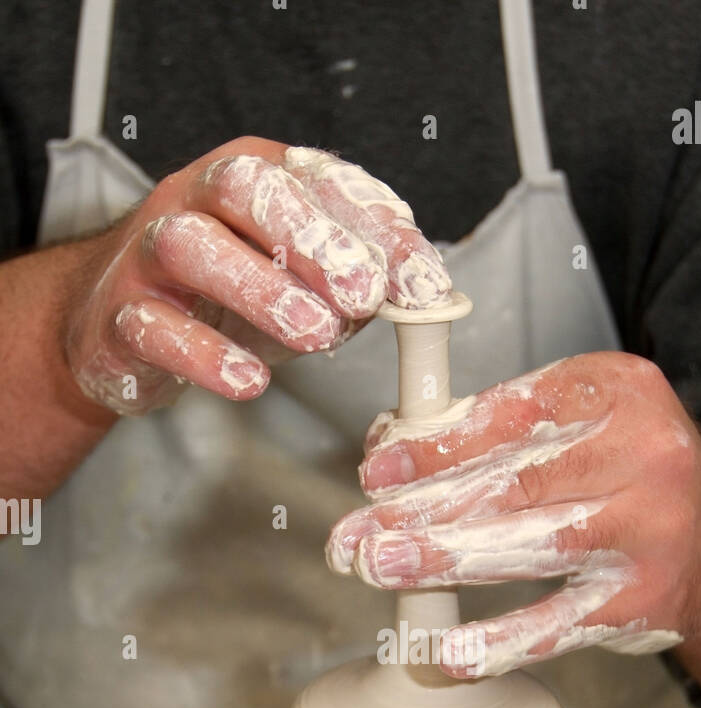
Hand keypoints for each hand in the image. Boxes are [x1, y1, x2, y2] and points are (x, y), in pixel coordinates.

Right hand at [62, 138, 450, 414]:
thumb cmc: (224, 294)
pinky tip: (249, 380)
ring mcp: (147, 258)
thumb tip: (422, 289)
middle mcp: (191, 201)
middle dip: (309, 235)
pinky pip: (153, 328)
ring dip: (260, 288)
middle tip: (363, 291)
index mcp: (246, 177)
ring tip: (317, 334)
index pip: (310, 175)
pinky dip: (205, 356)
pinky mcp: (118, 321)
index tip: (419, 278)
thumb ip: (357, 276)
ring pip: (191, 247)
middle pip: (241, 186)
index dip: (369, 222)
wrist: (119, 328)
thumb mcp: (299, 278)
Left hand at [328, 352, 700, 677]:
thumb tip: (393, 452)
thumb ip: (500, 427)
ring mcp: (649, 534)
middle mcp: (646, 457)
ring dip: (445, 561)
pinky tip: (452, 651)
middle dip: (423, 510)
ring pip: (533, 548)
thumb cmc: (633, 474)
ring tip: (382, 569)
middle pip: (515, 483)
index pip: (514, 415)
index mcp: (621, 393)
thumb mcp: (583, 421)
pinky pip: (561, 625)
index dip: (437, 446)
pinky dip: (502, 641)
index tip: (377, 471)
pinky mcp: (643, 603)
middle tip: (359, 534)